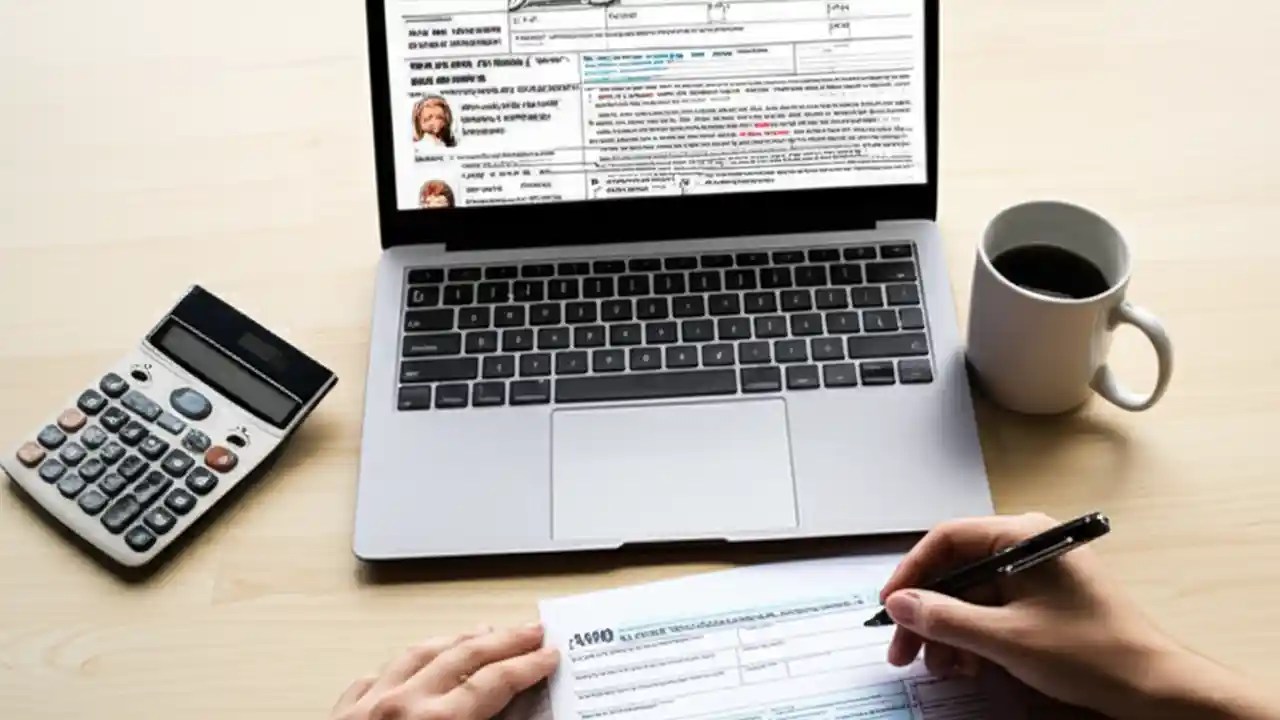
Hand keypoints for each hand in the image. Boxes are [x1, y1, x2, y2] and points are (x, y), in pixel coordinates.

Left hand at [332, 624, 559, 719]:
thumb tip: (513, 718)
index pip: (493, 683)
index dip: (527, 666)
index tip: (549, 655)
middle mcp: (400, 705)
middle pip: (463, 656)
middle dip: (503, 640)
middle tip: (531, 630)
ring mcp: (366, 705)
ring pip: (420, 653)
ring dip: (457, 640)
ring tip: (483, 632)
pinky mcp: (340, 715)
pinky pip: (378, 675)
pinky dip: (405, 663)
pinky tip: (415, 662)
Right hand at [879, 513, 1278, 719]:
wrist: (1154, 686)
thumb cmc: (1092, 653)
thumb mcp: (1007, 638)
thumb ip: (946, 618)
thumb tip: (899, 603)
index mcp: (1022, 536)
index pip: (947, 539)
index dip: (911, 573)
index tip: (889, 608)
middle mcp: (1027, 545)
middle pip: (956, 570)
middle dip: (927, 613)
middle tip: (903, 651)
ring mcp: (1036, 572)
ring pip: (971, 595)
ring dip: (948, 631)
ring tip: (941, 667)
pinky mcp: (1043, 599)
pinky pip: (993, 610)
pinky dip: (973, 637)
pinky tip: (967, 665)